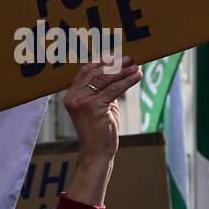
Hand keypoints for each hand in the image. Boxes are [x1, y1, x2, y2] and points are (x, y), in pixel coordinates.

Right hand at [61, 56, 141, 204]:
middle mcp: (73, 97)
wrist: (96, 153)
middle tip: (129, 58)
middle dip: (114, 64)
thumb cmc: (100, 131)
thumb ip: (104, 90)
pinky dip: (127, 81)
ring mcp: (82, 102)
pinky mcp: (94, 107)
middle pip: (95, 72)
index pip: (85, 71)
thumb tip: (119, 71)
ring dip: (123, 70)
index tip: (115, 55)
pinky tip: (137, 76)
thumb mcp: (100, 106)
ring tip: (136, 65)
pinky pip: (114, 89)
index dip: (101, 61)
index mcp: (71, 95)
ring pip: (105, 79)